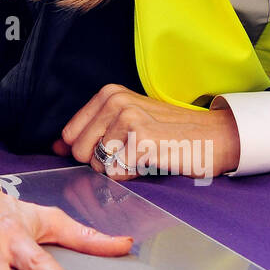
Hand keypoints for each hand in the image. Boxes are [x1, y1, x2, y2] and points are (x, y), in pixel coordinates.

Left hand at [53, 84, 240, 178]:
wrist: (214, 137)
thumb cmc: (169, 133)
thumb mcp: (126, 122)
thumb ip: (90, 131)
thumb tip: (56, 146)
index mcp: (108, 93)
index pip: (69, 135)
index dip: (86, 150)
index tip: (112, 148)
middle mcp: (116, 102)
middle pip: (80, 151)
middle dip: (101, 162)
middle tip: (131, 153)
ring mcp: (129, 120)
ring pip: (99, 165)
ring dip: (120, 169)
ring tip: (143, 156)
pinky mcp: (142, 141)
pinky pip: (118, 173)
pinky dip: (133, 175)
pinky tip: (151, 162)